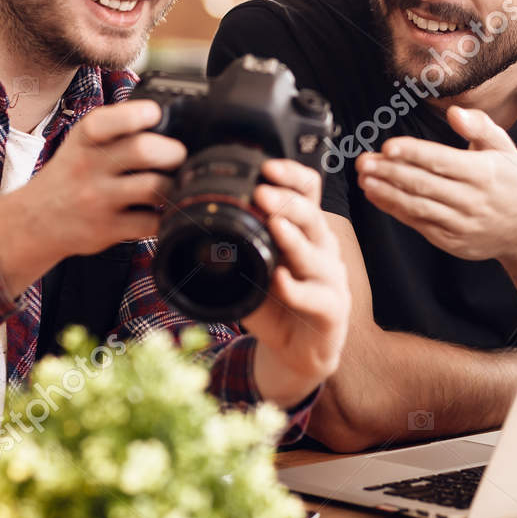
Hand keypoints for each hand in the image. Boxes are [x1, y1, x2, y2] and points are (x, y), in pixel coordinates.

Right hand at [0, 99, 184, 296]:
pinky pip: (152, 222)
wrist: (35, 220)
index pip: (108, 121)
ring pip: (154, 187)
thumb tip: (170, 120)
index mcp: (85, 139)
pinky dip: (165, 217)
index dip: (138, 114)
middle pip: (143, 150)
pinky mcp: (107, 229)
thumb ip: (117, 129)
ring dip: (174, 185)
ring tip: (172, 185)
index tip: (156, 115)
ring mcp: (98, 200)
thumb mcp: (81, 143)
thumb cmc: (70, 175)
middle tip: (178, 157)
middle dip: (173, 152)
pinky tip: (160, 211)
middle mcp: (89, 166)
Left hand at [241, 159, 349, 407]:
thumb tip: (184, 223)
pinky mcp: (332, 309)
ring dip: (293, 239)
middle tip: (262, 193)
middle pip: (313, 216)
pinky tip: (280, 280)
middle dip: (287, 202)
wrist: (297, 350)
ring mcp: (330, 279)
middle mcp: (322, 249)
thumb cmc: (275, 303)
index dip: (292, 176)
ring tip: (275, 225)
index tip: (267, 167)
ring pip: (316, 253)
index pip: (308, 191)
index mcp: (304, 230)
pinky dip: (296, 289)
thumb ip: (231, 246)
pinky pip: (316, 297)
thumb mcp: (250, 268)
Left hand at [355, 105, 516, 261]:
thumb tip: (454, 112)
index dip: (413, 153)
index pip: (442, 161)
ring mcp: (460, 224)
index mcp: (484, 173)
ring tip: (364, 178)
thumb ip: (479, 126)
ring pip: (417, 207)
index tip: (387, 145)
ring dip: (387, 192)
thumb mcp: (504, 148)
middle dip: (390, 172)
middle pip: (424, 185)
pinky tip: (376, 195)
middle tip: (363, 161)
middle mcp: (472, 200)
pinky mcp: (450, 240)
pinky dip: (395, 209)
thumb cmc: (511, 182)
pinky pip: (418, 223)